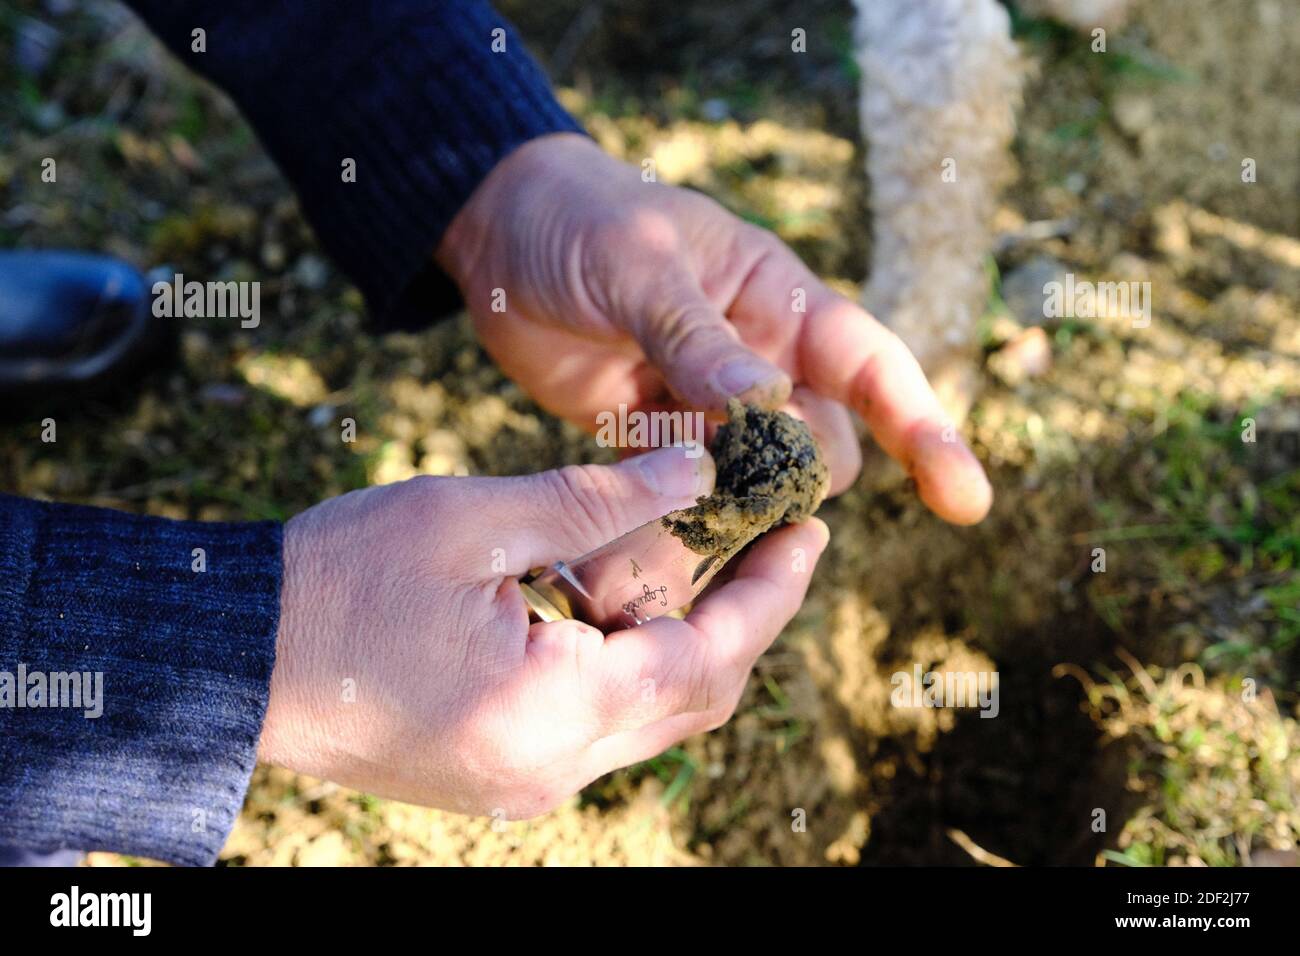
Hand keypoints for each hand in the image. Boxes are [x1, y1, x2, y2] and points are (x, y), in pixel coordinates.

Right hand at [257, 446, 827, 817]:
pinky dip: (633, 665)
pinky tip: (628, 602)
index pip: (705, 660)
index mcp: (549, 711)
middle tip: (777, 541)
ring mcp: (524, 781)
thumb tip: (698, 475)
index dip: (770, 596)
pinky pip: (600, 725)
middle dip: (744, 618)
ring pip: (650, 717)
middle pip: (691, 699)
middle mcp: (549, 768)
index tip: (810, 533)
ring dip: (689, 642)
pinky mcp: (498, 772)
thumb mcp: (473, 519)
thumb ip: (598, 501)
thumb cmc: (339, 580)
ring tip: (709, 559)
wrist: (234, 658)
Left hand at [436, 133, 991, 523]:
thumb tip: (768, 406)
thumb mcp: (638, 266)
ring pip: (759, 481)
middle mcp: (760, 356)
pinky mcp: (658, 434)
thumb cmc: (580, 222)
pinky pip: (691, 491)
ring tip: (679, 514)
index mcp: (779, 299)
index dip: (923, 432)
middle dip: (796, 480)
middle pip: (821, 446)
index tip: (966, 501)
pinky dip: (680, 513)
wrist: (500, 237)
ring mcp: (709, 402)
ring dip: (736, 508)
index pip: (872, 367)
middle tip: (728, 484)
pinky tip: (648, 528)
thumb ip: (698, 337)